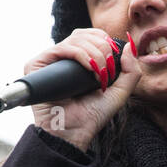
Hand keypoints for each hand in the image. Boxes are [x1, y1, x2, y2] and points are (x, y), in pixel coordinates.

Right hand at [27, 28, 142, 152]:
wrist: (73, 132)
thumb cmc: (92, 116)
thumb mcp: (119, 93)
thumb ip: (131, 72)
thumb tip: (128, 46)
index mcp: (79, 60)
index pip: (92, 35)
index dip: (106, 42)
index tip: (115, 61)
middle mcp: (63, 57)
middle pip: (84, 34)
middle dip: (102, 49)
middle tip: (107, 71)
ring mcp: (49, 60)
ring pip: (75, 39)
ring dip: (94, 54)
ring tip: (99, 76)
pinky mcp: (36, 65)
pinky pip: (61, 48)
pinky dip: (80, 55)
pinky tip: (90, 70)